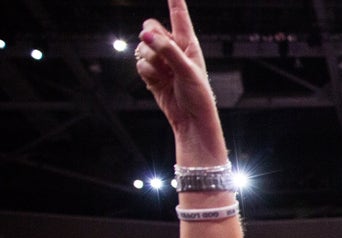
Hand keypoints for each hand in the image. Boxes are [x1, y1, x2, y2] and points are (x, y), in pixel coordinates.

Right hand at [135, 0, 226, 163]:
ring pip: (142, 47)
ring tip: (166, 75)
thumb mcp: (187, 70)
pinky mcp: (152, 74)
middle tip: (161, 53)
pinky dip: (147, 74)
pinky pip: (140, 65)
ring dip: (150, 60)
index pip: (179, 17)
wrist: (191, 119)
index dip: (174, 1)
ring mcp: (162, 61)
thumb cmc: (198, 95)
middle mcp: (174, 49)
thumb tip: (146, 35)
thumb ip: (167, 50)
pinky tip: (159, 83)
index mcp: (189, 44)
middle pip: (150, 27)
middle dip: (151, 38)